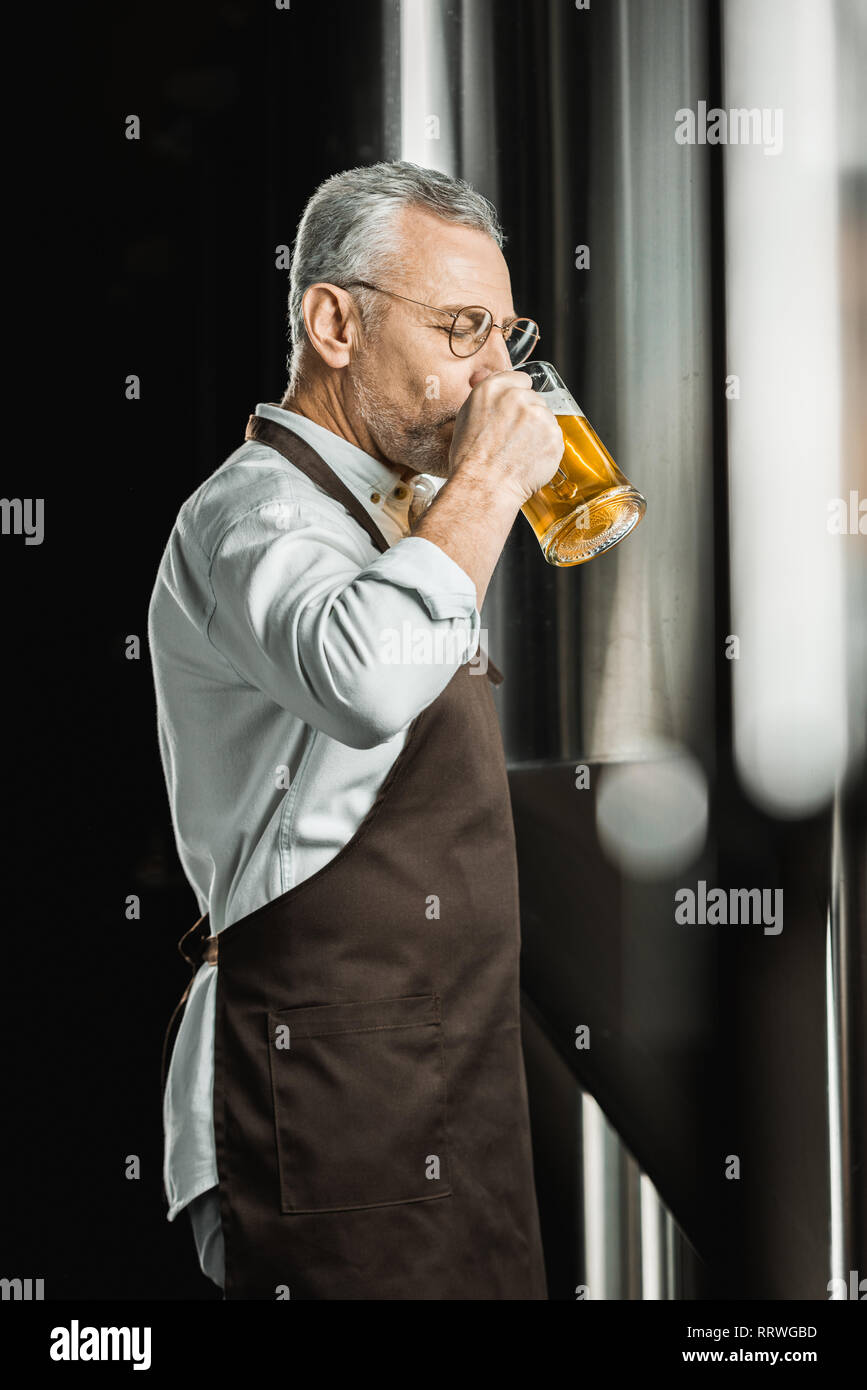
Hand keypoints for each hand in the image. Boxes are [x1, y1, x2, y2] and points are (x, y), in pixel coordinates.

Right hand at [449, 368, 564, 504]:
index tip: (513, 411)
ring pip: (546, 419)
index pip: (520, 379)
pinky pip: (554, 439)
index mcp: (493, 388)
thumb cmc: (469, 459)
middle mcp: (518, 397)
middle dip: (528, 416)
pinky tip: (528, 460)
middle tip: (513, 439)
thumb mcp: (467, 417)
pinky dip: (546, 450)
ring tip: (519, 453)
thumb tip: (497, 386)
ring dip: (538, 432)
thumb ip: (488, 397)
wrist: (483, 487)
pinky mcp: (554, 437)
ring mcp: (539, 416)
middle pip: (535, 399)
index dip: (517, 396)